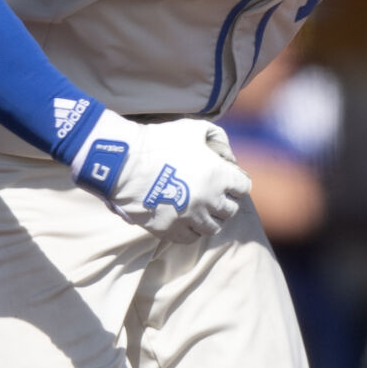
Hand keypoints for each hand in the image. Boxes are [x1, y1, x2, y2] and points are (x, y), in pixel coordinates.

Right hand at [70, 110, 250, 242]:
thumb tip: (228, 157)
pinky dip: (191, 230)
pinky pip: (190, 238)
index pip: (243, 187)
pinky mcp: (170, 230)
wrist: (122, 161)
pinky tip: (185, 219)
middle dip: (224, 201)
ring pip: (212, 228)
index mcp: (219, 175)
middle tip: (213, 195)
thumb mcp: (193, 129)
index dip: (236, 182)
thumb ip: (217, 138)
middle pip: (230, 210)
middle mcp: (209, 200)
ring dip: (209, 218)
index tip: (227, 180)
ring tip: (200, 210)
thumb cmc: (159, 141)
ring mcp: (190, 218)